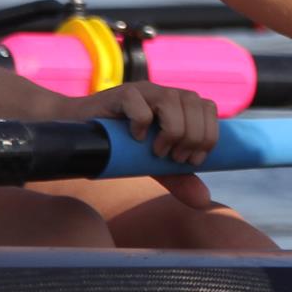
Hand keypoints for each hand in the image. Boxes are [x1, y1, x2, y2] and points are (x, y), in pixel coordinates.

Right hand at [71, 80, 219, 209]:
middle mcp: (167, 93)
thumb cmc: (124, 148)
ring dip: (172, 131)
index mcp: (181, 104)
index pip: (209, 109)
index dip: (207, 136)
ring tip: (157, 152)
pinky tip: (135, 138)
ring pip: (172, 101)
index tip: (190, 161)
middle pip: (196, 105)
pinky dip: (142, 124)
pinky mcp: (123, 94)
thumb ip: (179, 178)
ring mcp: (146, 90)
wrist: (82, 137)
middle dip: (191, 138)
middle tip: (172, 158)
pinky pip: (141, 105)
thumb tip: (205, 201)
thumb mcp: (155, 164)